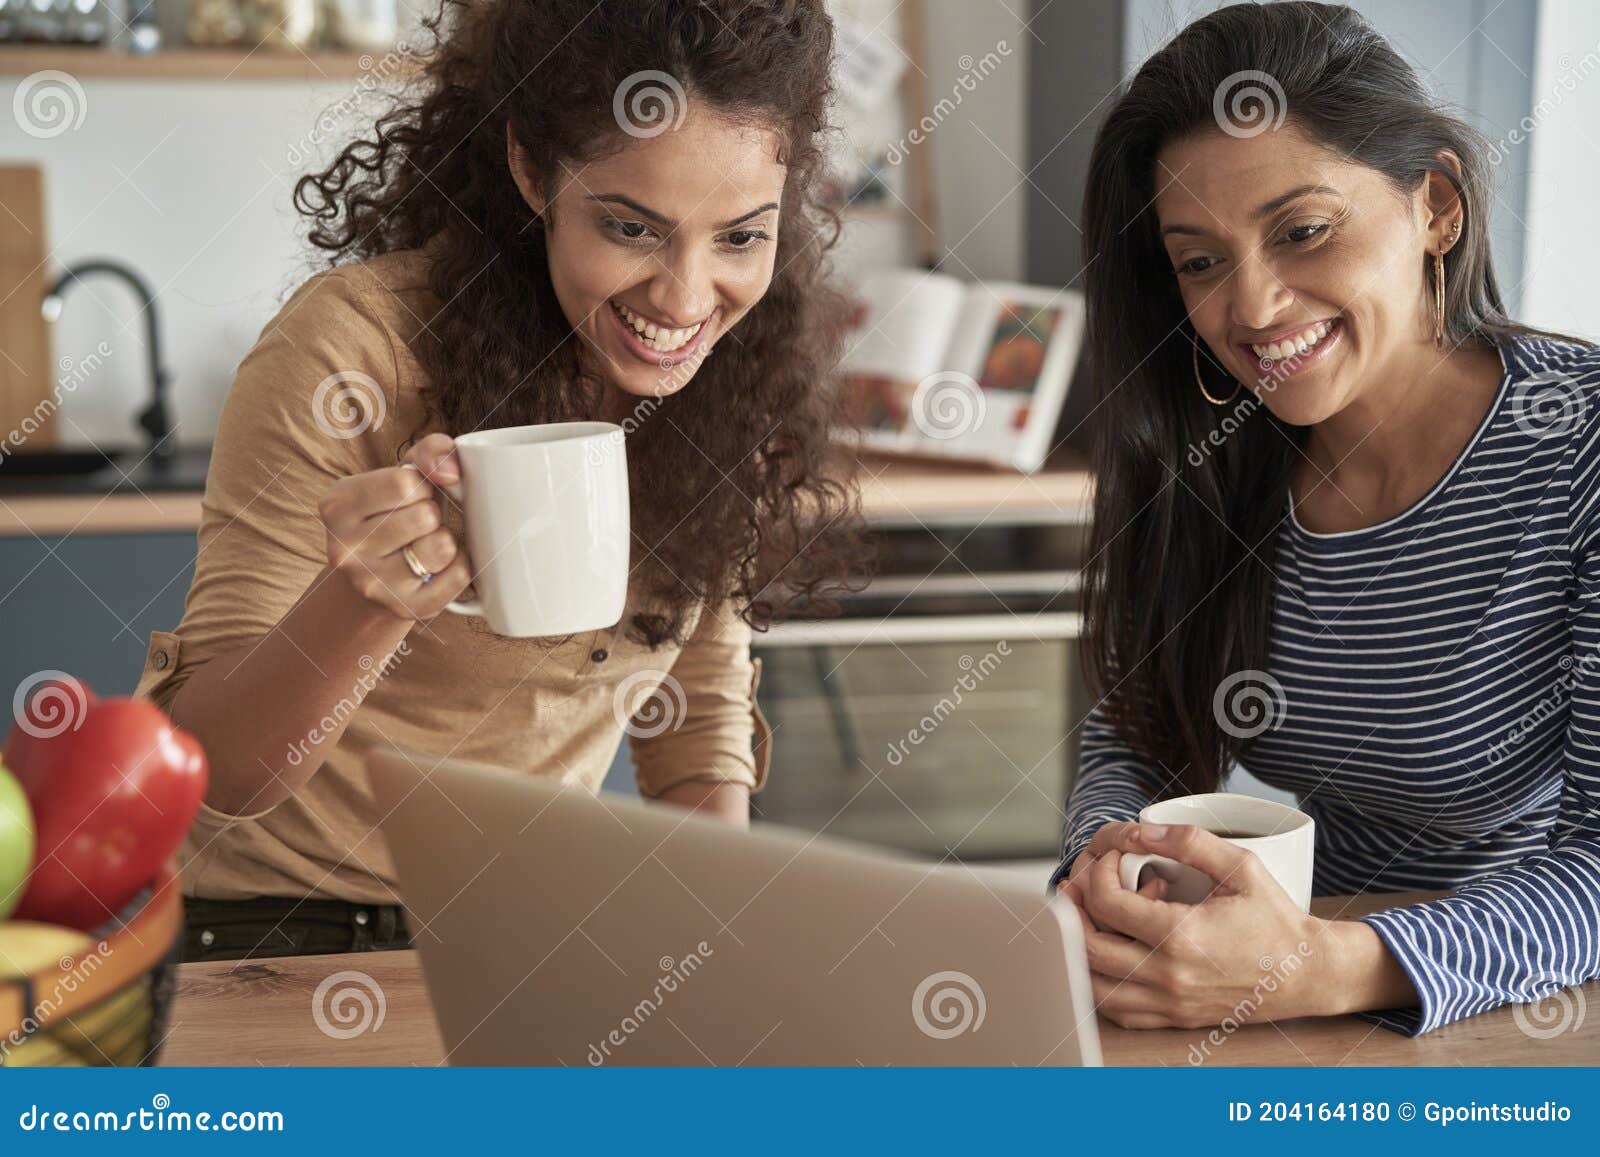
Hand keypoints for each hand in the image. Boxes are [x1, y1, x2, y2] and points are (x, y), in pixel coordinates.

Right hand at [318, 432, 472, 619]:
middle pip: (426, 516)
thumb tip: (451, 471)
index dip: (421, 486)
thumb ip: (430, 452)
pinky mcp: (402, 608)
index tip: (407, 498)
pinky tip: (438, 567)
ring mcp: (371, 583)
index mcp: (336, 505)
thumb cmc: (393, 514)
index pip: (406, 482)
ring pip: (443, 547)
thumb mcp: (402, 473)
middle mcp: (345, 548)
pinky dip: (459, 566)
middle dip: (432, 514)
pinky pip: (458, 576)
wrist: (372, 577)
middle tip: (415, 524)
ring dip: (445, 539)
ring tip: (424, 543)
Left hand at [1062, 823, 1322, 1028]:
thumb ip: (1189, 841)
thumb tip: (1141, 831)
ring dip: (1080, 948)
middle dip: (1074, 908)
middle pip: (1085, 946)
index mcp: (1181, 937)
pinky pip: (1115, 1010)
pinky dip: (1100, 982)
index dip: (1096, 873)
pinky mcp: (1173, 1018)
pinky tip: (1114, 952)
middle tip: (1081, 884)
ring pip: (1092, 985)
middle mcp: (1169, 976)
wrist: (1308, 974)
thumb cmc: (1277, 921)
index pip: (1106, 904)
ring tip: (1093, 917)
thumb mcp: (1242, 867)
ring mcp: (1169, 1003)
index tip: (1110, 859)